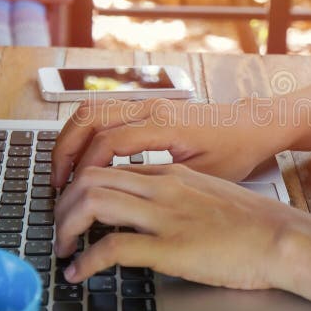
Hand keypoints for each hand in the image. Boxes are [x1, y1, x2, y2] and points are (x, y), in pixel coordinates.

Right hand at [51, 98, 293, 186]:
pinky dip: (86, 134)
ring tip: (64, 173)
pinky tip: (85, 160)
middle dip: (65, 150)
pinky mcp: (147, 108)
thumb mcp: (203, 175)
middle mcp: (150, 107)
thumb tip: (124, 207)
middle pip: (88, 117)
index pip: (106, 142)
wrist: (253, 125)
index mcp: (163, 123)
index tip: (73, 196)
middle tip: (56, 184)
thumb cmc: (235, 150)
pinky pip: (104, 113)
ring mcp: (146, 104)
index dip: (84, 171)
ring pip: (92, 110)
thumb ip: (162, 186)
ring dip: (72, 140)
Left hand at [53, 163, 309, 289]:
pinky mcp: (170, 247)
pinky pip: (112, 247)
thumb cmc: (253, 222)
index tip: (71, 208)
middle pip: (91, 177)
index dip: (80, 186)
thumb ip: (178, 195)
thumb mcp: (210, 194)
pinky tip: (79, 273)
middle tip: (59, 228)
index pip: (109, 166)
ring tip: (63, 248)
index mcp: (172, 173)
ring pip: (93, 202)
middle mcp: (162, 186)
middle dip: (63, 203)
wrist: (283, 237)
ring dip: (66, 226)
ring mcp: (165, 214)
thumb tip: (150, 209)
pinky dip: (86, 261)